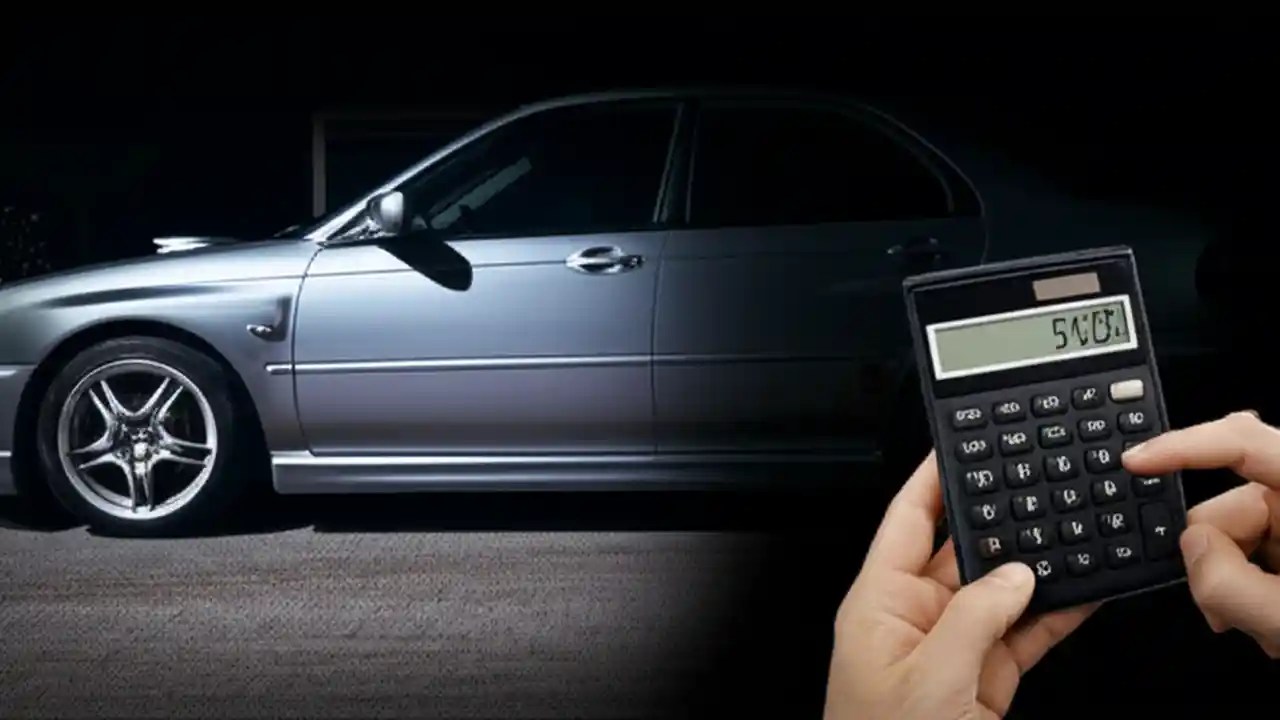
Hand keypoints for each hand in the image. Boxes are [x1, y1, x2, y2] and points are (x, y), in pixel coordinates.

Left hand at [824, 452, 1096, 719]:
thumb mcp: (928, 676)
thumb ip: (973, 619)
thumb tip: (1014, 575)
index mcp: (879, 602)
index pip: (906, 520)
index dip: (932, 478)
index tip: (959, 440)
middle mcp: (914, 617)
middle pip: (960, 548)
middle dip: (997, 516)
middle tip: (1035, 481)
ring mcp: (951, 647)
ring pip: (1000, 589)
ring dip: (1035, 564)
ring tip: (1069, 528)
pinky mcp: (983, 678)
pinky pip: (1023, 633)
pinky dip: (1056, 612)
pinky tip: (1084, 589)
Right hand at [1122, 410, 1279, 656]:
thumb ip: (1227, 582)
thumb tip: (1191, 548)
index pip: (1243, 441)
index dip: (1183, 446)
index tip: (1137, 462)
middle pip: (1229, 504)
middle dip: (1219, 560)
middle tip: (1235, 613)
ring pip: (1234, 537)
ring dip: (1237, 586)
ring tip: (1269, 628)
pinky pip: (1250, 555)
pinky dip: (1249, 591)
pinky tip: (1272, 621)